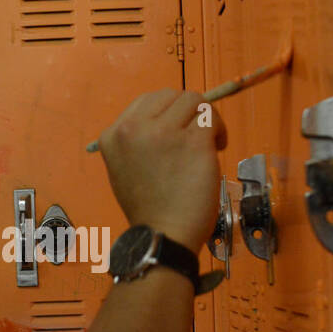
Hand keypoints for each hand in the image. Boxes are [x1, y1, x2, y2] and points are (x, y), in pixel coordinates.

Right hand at [94, 88, 227, 252]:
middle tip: (195, 138)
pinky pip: (211, 117)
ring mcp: (162, 133)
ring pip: (193, 100)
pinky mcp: (192, 141)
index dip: (168, 114)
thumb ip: (138, 140)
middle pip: (171, 95)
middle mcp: (133, 129)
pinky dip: (219, 129)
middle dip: (187, 113)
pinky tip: (217, 147)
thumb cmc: (150, 209)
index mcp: (113, 135)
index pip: (146, 101)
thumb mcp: (125, 168)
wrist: (163, 235)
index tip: (177, 133)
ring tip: (208, 143)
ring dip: (206, 118)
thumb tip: (171, 118)